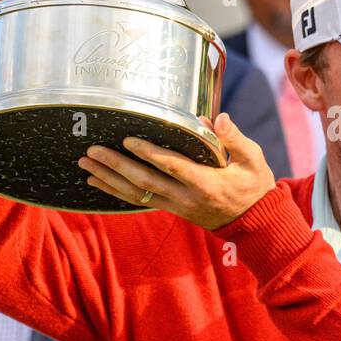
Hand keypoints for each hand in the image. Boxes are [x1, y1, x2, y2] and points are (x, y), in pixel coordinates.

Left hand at [77, 111, 276, 229]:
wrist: (254, 221)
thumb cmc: (253, 185)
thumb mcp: (253, 159)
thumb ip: (234, 138)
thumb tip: (217, 118)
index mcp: (206, 183)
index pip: (171, 166)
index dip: (148, 154)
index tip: (128, 140)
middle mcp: (186, 197)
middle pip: (145, 181)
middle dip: (116, 166)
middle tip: (93, 151)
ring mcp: (176, 206)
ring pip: (136, 194)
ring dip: (109, 179)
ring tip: (86, 164)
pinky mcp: (171, 208)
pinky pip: (138, 201)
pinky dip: (115, 192)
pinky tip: (96, 183)